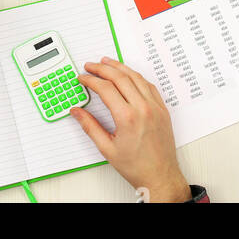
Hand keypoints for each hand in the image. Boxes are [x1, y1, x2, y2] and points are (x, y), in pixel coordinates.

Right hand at [71, 58, 189, 202]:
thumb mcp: (107, 148)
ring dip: (120, 67)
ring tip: (107, 62)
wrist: (160, 176)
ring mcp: (154, 107)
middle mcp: (143, 108)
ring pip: (136, 77)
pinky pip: (149, 85)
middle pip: (120, 78)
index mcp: (127, 118)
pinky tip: (129, 74)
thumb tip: (77, 112)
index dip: (91, 80)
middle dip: (102, 68)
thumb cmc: (136, 166)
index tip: (83, 78)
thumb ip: (90, 127)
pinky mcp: (162, 109)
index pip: (105, 88)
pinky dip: (136, 76)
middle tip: (91, 65)